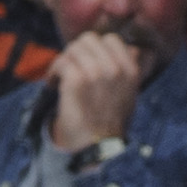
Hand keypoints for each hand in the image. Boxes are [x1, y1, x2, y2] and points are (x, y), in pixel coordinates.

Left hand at [46, 30, 145, 154]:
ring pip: (72, 49)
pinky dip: (53, 72)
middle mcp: (115, 69)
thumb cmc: (109, 122)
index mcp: (130, 70)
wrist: (94, 147)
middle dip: (76, 52)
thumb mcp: (130, 95)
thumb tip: (133, 49)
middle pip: (88, 40)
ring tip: (60, 76)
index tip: (87, 61)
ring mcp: (96, 73)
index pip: (111, 40)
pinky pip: (62, 62)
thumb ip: (129, 71)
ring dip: (64, 61)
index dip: (96, 48)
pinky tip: (53, 83)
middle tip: (70, 68)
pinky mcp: (77, 80)